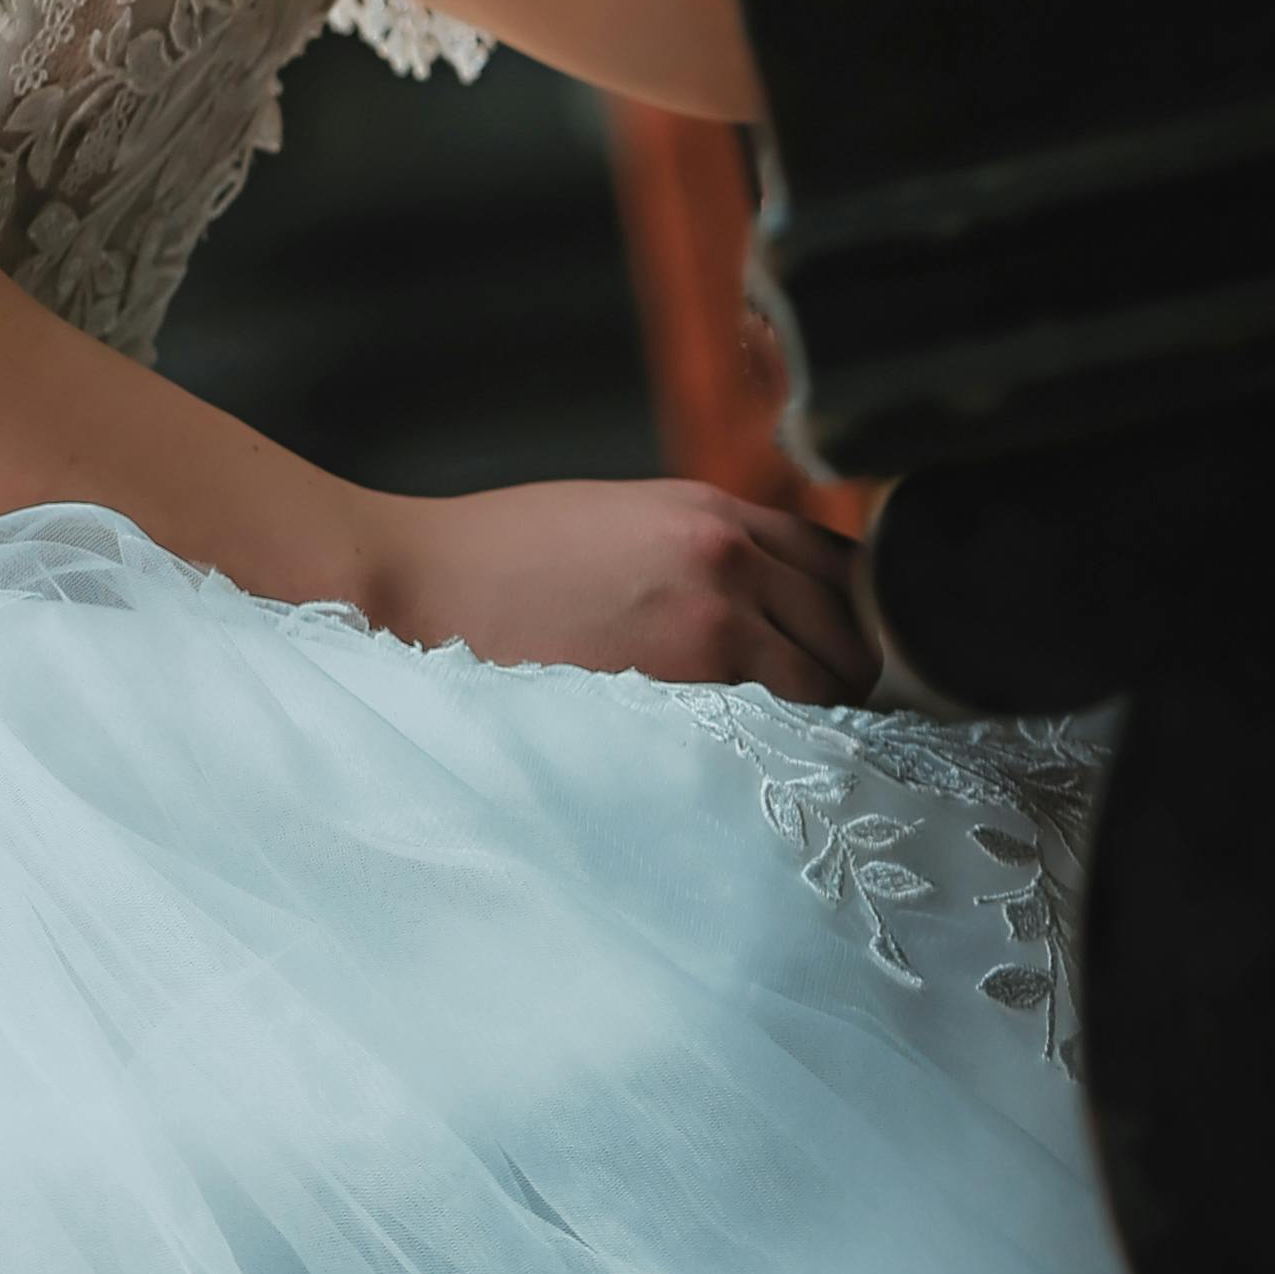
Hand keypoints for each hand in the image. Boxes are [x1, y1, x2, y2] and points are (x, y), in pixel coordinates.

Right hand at [351, 477, 876, 710]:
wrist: (421, 586)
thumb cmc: (504, 560)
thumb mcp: (621, 520)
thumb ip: (705, 548)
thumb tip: (776, 601)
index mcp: (713, 511)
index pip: (844, 563)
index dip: (853, 615)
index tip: (840, 653)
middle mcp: (729, 557)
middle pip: (853, 628)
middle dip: (846, 673)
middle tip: (816, 714)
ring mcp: (713, 620)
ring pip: (831, 685)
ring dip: (821, 719)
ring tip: (780, 745)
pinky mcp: (685, 685)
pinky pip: (779, 726)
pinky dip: (780, 748)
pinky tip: (747, 762)